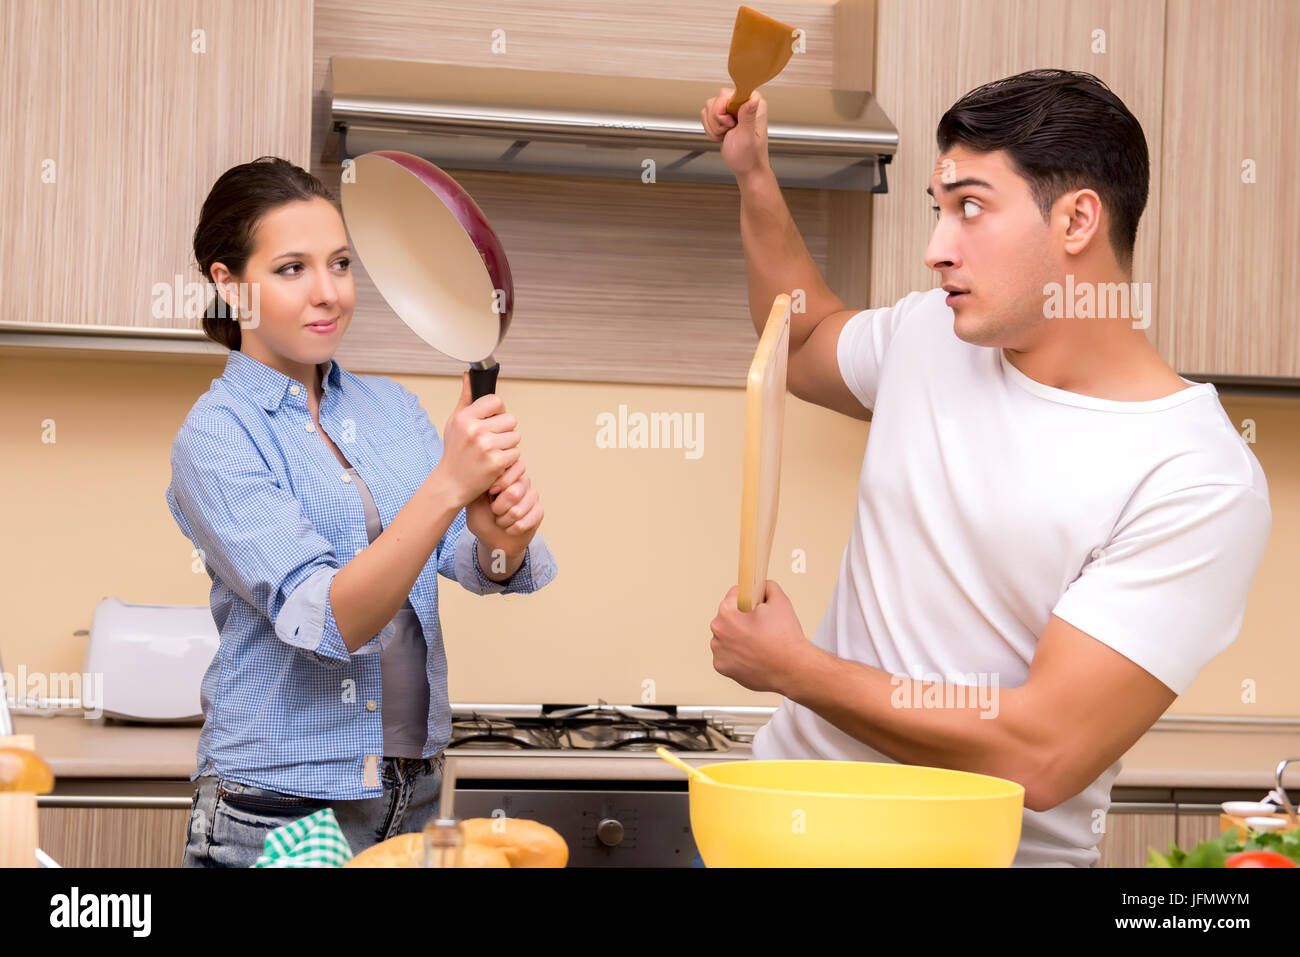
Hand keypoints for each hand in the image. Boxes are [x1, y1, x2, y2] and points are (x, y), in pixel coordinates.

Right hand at [436, 372, 520, 507]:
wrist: (451, 483)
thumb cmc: (454, 452)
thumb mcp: (455, 423)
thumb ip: (466, 399)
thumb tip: (468, 375)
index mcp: (465, 417)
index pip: (497, 401)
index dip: (498, 412)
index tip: (492, 421)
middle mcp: (475, 430)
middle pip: (510, 420)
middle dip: (505, 430)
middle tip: (492, 441)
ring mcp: (486, 446)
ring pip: (515, 437)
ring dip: (508, 446)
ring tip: (492, 452)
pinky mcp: (496, 462)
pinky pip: (516, 453)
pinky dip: (509, 459)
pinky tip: (495, 463)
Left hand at [465, 451, 543, 562]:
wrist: (494, 540)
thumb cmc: (483, 519)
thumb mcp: (474, 502)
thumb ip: (481, 487)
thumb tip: (489, 474)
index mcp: (507, 475)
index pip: (514, 468)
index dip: (501, 483)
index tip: (491, 492)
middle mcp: (522, 482)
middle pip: (513, 493)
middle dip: (499, 508)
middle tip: (494, 511)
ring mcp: (532, 496)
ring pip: (518, 511)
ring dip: (504, 521)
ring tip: (501, 520)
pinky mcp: (539, 512)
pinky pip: (524, 523)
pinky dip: (512, 529)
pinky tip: (510, 528)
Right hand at [699, 87, 769, 180]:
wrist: (746, 169)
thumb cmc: (750, 157)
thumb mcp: (747, 137)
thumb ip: (748, 116)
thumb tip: (753, 98)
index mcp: (755, 104)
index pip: (731, 92)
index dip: (724, 107)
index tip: (731, 122)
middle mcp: (744, 103)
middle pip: (717, 99)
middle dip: (717, 119)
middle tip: (729, 130)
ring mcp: (733, 109)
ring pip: (709, 107)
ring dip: (713, 126)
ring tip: (726, 134)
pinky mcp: (723, 116)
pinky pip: (706, 115)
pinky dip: (710, 129)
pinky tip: (721, 136)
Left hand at [709, 581, 811, 693]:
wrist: (791, 669)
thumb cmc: (785, 638)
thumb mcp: (780, 601)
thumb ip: (767, 587)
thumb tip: (761, 586)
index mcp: (728, 611)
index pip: (735, 594)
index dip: (749, 597)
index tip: (755, 604)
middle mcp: (718, 629)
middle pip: (728, 616)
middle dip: (742, 618)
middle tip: (760, 626)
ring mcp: (718, 650)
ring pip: (726, 636)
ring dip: (737, 637)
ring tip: (758, 643)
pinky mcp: (721, 666)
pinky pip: (726, 654)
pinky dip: (737, 655)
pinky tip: (752, 655)